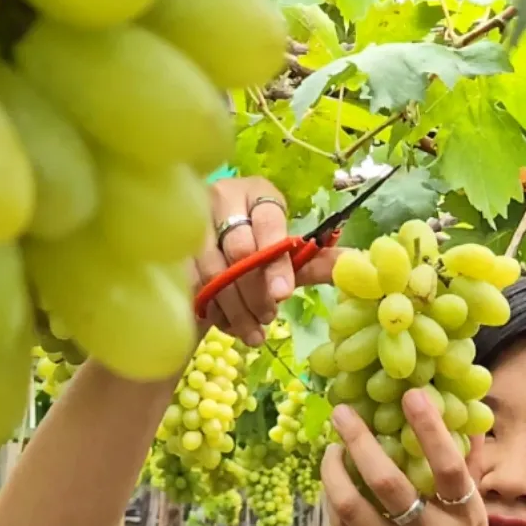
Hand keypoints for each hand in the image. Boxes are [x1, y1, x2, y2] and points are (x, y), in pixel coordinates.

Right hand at [193, 176, 339, 346]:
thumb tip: (356, 264)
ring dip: (237, 308)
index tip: (283, 294)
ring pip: (214, 272)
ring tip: (254, 331)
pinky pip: (193, 285)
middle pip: (239, 249)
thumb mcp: (285, 255)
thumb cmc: (255, 250)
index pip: (269, 222)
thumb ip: (314, 260)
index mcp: (257, 193)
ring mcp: (190, 223)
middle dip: (257, 291)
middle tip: (269, 316)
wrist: (209, 256)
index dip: (277, 260)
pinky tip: (229, 327)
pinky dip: (215, 311)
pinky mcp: (170, 250)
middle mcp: (220, 198)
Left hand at [321, 391, 515, 525]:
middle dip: (360, 440)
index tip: (411, 395)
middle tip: (343, 413)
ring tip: (330, 450)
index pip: (448, 465)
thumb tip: (467, 429)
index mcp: (465, 519)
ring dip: (334, 471)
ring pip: (352, 505)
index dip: (429, 427)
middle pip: (388, 480)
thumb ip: (467, 482)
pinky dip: (334, 503)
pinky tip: (333, 488)